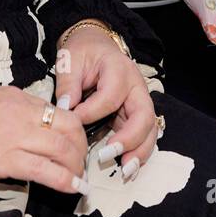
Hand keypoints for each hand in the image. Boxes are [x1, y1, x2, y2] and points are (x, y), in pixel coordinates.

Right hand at [0, 86, 88, 192]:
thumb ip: (11, 111)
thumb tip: (28, 126)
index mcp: (17, 98)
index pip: (58, 111)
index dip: (73, 131)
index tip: (74, 145)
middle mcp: (22, 113)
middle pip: (69, 127)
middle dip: (80, 147)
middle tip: (79, 163)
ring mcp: (15, 135)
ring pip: (62, 148)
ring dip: (76, 166)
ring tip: (78, 179)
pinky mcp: (6, 159)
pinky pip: (45, 169)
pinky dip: (65, 179)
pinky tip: (73, 187)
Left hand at [55, 24, 156, 178]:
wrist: (95, 46)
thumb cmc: (83, 52)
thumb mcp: (70, 60)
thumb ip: (67, 84)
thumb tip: (66, 110)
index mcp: (119, 69)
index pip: (110, 96)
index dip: (92, 112)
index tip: (73, 120)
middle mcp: (136, 87)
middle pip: (143, 115)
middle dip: (130, 138)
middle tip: (110, 154)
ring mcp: (139, 102)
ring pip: (149, 130)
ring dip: (140, 152)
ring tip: (125, 171)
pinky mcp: (135, 116)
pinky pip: (143, 136)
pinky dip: (138, 153)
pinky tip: (127, 169)